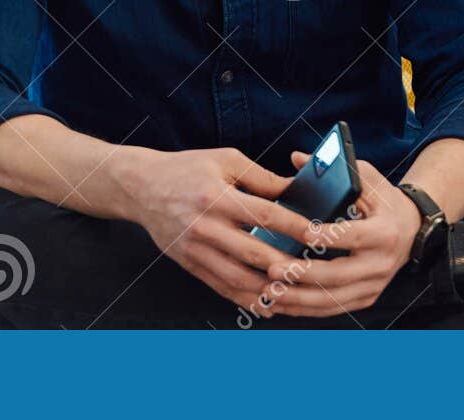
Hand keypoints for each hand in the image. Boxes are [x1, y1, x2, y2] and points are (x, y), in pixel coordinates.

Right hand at [129, 147, 320, 313]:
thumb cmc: (188, 169)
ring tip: (298, 293)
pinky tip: (267, 303)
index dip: (296, 227)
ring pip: (238, 278)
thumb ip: (262, 178)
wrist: (141, 188)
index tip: (321, 235)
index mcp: (217, 197)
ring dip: (270, 290)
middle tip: (318, 271)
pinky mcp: (190, 264)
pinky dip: (246, 299)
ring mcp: (196, 250)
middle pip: (255, 253)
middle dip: (289, 265)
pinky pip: (221, 287)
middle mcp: (206, 227)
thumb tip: (296, 191)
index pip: (265, 215)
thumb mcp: (226, 160)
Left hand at [257, 155, 422, 318]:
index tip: (301, 233)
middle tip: (272, 268)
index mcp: (384, 232)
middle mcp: (381, 264)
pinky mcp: (366, 299)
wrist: (412, 230)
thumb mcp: (369, 180)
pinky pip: (332, 309)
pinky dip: (305, 309)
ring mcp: (374, 286)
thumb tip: (297, 157)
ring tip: (268, 291)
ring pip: (332, 300)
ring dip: (297, 298)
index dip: (327, 237)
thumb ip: (337, 169)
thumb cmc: (385, 202)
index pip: (353, 237)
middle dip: (303, 275)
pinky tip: (280, 303)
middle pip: (338, 276)